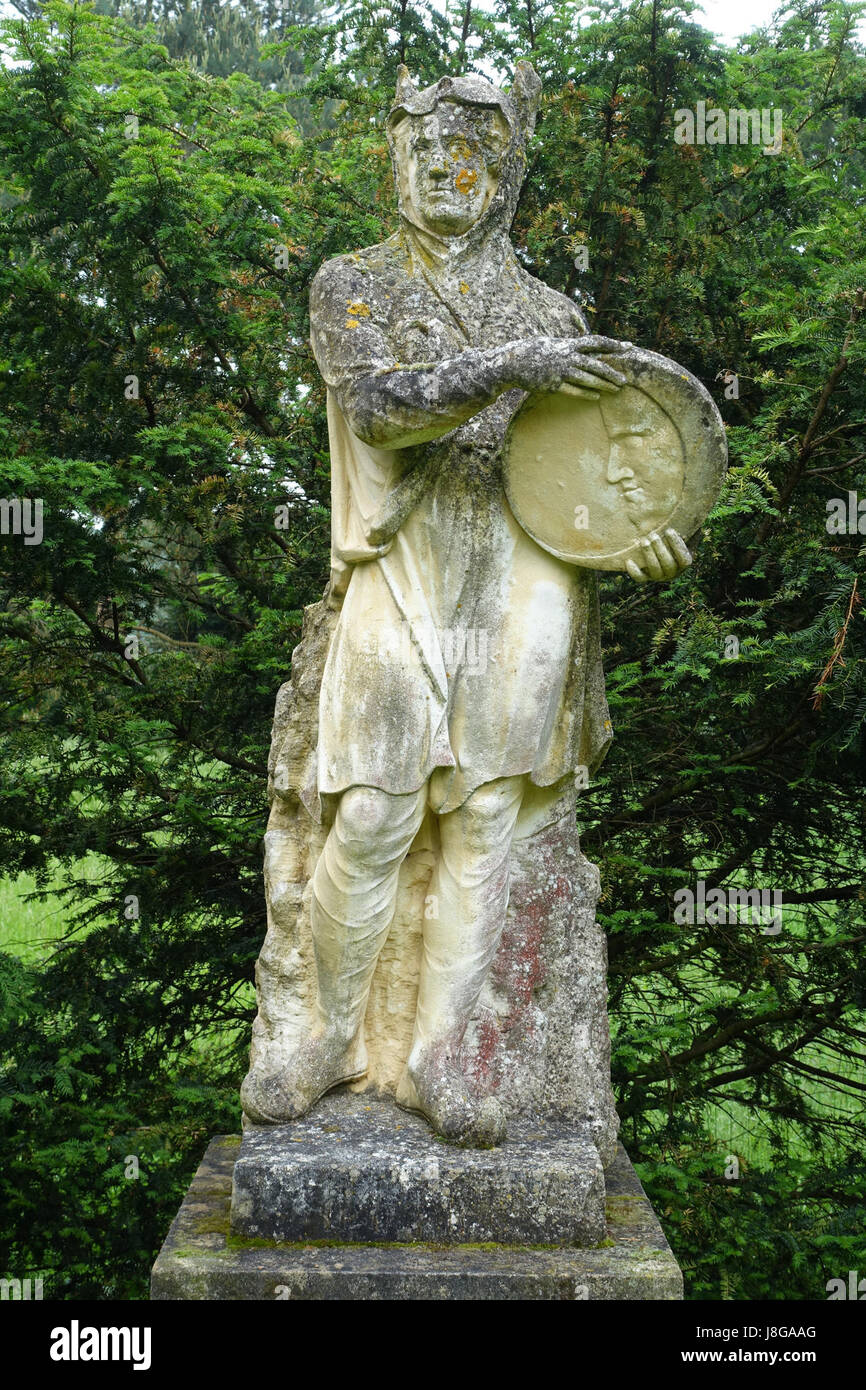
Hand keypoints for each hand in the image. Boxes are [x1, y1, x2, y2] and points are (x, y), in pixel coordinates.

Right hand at [504, 334, 630, 399]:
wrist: (515, 362)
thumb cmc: (537, 352)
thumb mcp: (555, 344)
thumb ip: (572, 346)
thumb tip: (586, 346)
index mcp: (569, 344)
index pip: (596, 342)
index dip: (612, 344)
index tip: (627, 346)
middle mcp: (567, 357)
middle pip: (595, 364)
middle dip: (611, 373)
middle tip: (625, 380)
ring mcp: (561, 371)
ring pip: (587, 379)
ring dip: (603, 385)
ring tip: (615, 390)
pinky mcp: (553, 385)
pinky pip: (573, 391)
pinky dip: (586, 394)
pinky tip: (596, 397)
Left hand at [625, 528, 691, 583]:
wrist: (657, 544)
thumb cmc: (672, 533)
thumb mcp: (683, 528)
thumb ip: (689, 523)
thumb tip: (693, 510)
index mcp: (684, 562)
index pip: (684, 559)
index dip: (677, 546)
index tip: (669, 530)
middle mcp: (673, 572)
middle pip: (668, 565)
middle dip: (660, 550)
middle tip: (653, 535)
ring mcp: (659, 576)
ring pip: (655, 570)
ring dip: (649, 555)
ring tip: (644, 541)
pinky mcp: (645, 576)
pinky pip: (639, 578)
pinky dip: (634, 571)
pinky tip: (628, 561)